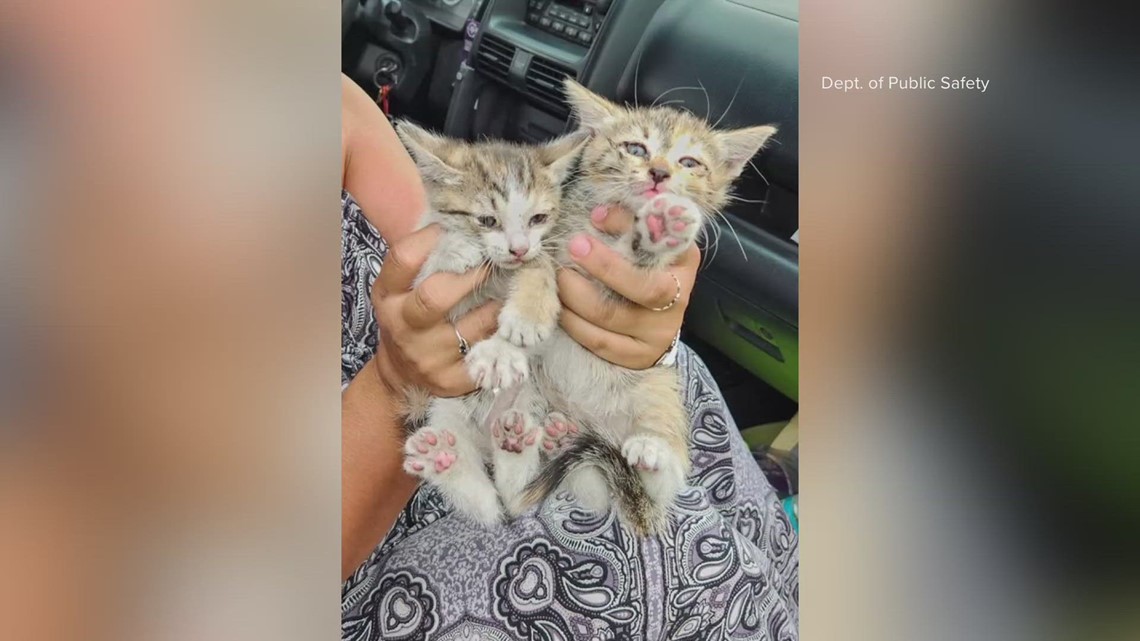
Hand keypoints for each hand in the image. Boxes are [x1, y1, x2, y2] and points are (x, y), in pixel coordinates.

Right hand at [372, 225, 500, 395]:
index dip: (428, 238)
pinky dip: (502, 336)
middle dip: (472, 276)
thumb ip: (421, 260)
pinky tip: (507, 326)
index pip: (402, 259)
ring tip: (508, 294)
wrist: (401, 375)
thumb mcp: (399, 289)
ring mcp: (428, 357)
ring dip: (497, 306)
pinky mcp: (451, 380)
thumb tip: (452, 216)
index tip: (450, 227)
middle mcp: (403, 327)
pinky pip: (487, 353)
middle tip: (493, 263)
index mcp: (387, 297)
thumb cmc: (407, 317)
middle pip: (436, 297)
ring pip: (474, 326)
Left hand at [557, 204, 698, 368]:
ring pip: (611, 316)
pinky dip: (573, 322)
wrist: (656, 323)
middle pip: (643, 287)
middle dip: (603, 265)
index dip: (628, 228)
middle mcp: (677, 300)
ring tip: (560, 277)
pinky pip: (598, 341)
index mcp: (683, 264)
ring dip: (576, 295)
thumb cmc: (645, 272)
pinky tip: (561, 306)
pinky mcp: (635, 357)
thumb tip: (598, 214)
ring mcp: (657, 333)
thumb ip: (630, 226)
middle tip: (573, 246)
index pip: (662, 243)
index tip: (596, 216)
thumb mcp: (646, 245)